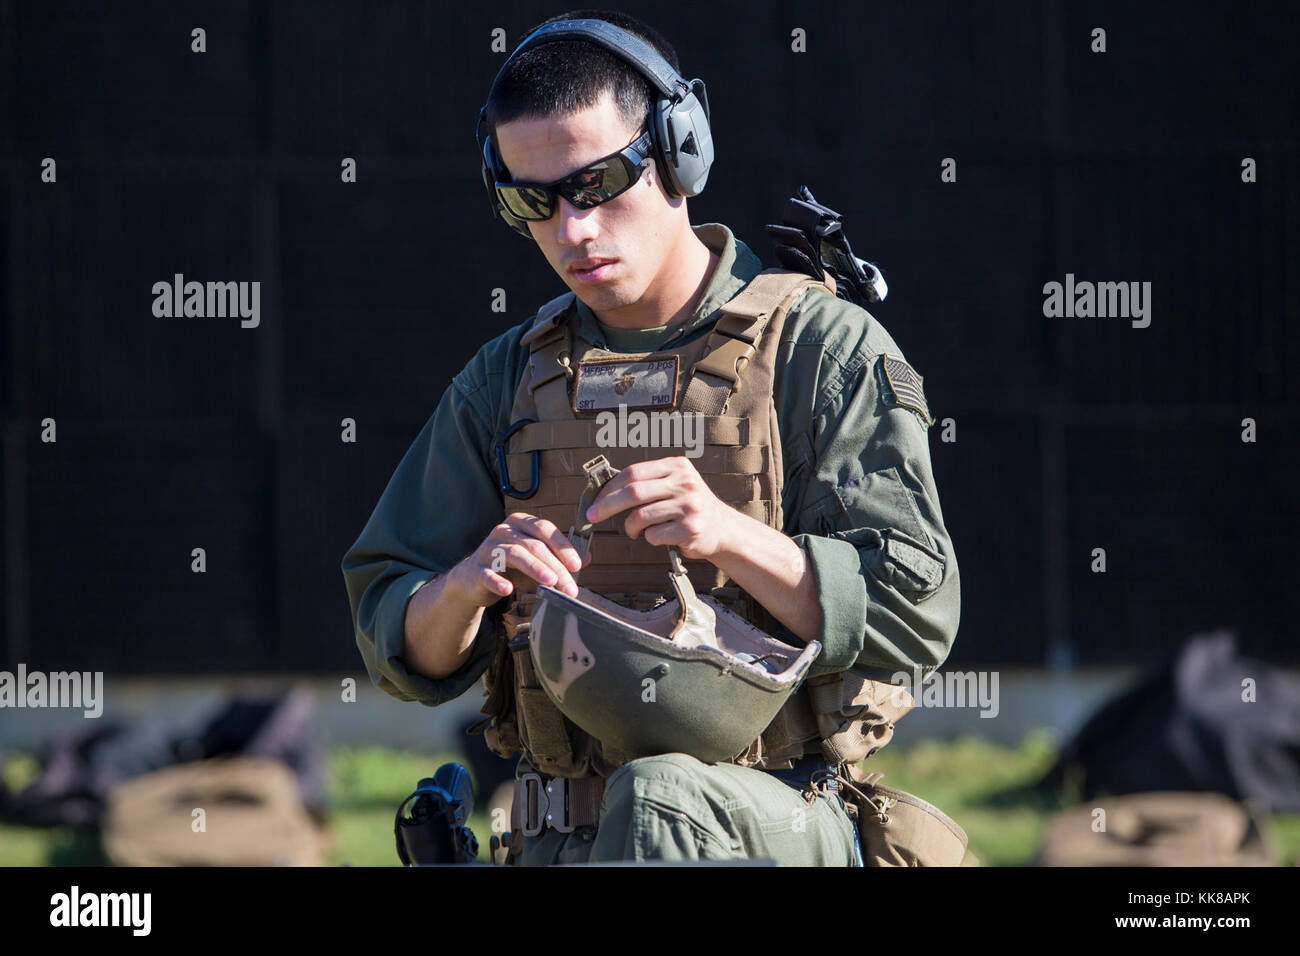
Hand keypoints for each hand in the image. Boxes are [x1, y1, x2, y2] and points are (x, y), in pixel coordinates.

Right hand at [448, 513, 590, 605]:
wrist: (473, 580)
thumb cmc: (510, 567)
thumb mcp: (536, 560)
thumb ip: (560, 557)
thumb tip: (589, 557)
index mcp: (519, 523)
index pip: (544, 528)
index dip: (562, 546)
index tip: (577, 566)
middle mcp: (503, 530)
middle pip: (534, 545)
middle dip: (555, 566)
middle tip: (570, 586)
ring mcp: (488, 548)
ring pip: (515, 554)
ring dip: (535, 568)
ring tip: (550, 582)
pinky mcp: (476, 569)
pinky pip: (488, 573)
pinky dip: (498, 581)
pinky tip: (508, 590)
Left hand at [584, 457, 733, 560]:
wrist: (723, 529)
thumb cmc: (689, 507)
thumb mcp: (674, 484)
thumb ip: (647, 483)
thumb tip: (604, 490)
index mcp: (677, 466)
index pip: (633, 472)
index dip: (609, 488)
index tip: (595, 501)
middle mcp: (685, 483)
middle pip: (633, 492)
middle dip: (607, 506)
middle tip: (592, 517)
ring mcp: (689, 505)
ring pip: (640, 516)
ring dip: (630, 527)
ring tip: (634, 531)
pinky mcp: (690, 528)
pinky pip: (653, 535)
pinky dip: (648, 538)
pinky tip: (659, 536)